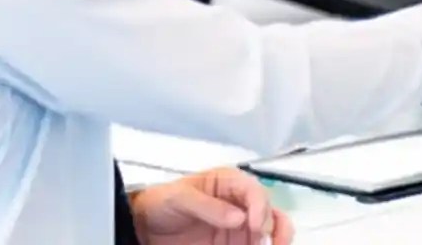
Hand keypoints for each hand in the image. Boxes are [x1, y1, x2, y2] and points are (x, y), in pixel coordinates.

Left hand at [130, 167, 293, 244]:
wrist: (144, 228)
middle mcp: (240, 203)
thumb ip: (208, 206)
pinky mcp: (234, 243)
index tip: (255, 225)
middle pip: (270, 211)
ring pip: (270, 231)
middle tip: (266, 241)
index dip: (260, 206)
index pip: (254, 191)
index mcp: (230, 182)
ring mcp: (240, 226)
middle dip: (275, 226)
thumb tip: (239, 217)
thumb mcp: (180, 198)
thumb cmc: (162, 202)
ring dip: (276, 239)